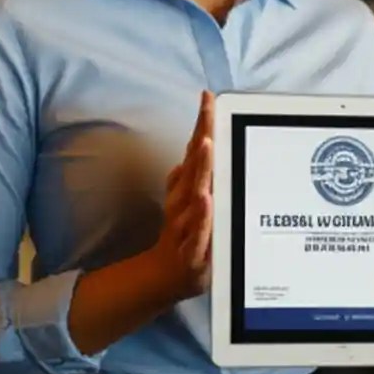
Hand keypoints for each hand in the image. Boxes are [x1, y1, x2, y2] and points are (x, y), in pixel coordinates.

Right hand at [150, 90, 214, 302]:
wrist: (165, 277)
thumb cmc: (182, 236)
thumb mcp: (186, 203)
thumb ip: (188, 176)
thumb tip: (193, 149)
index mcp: (187, 188)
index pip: (196, 151)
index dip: (202, 123)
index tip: (209, 96)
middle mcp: (184, 201)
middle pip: (195, 165)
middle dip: (203, 136)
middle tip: (209, 110)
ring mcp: (186, 224)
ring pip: (194, 194)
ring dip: (200, 169)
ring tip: (207, 145)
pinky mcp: (191, 249)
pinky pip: (198, 231)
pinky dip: (202, 217)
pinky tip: (206, 200)